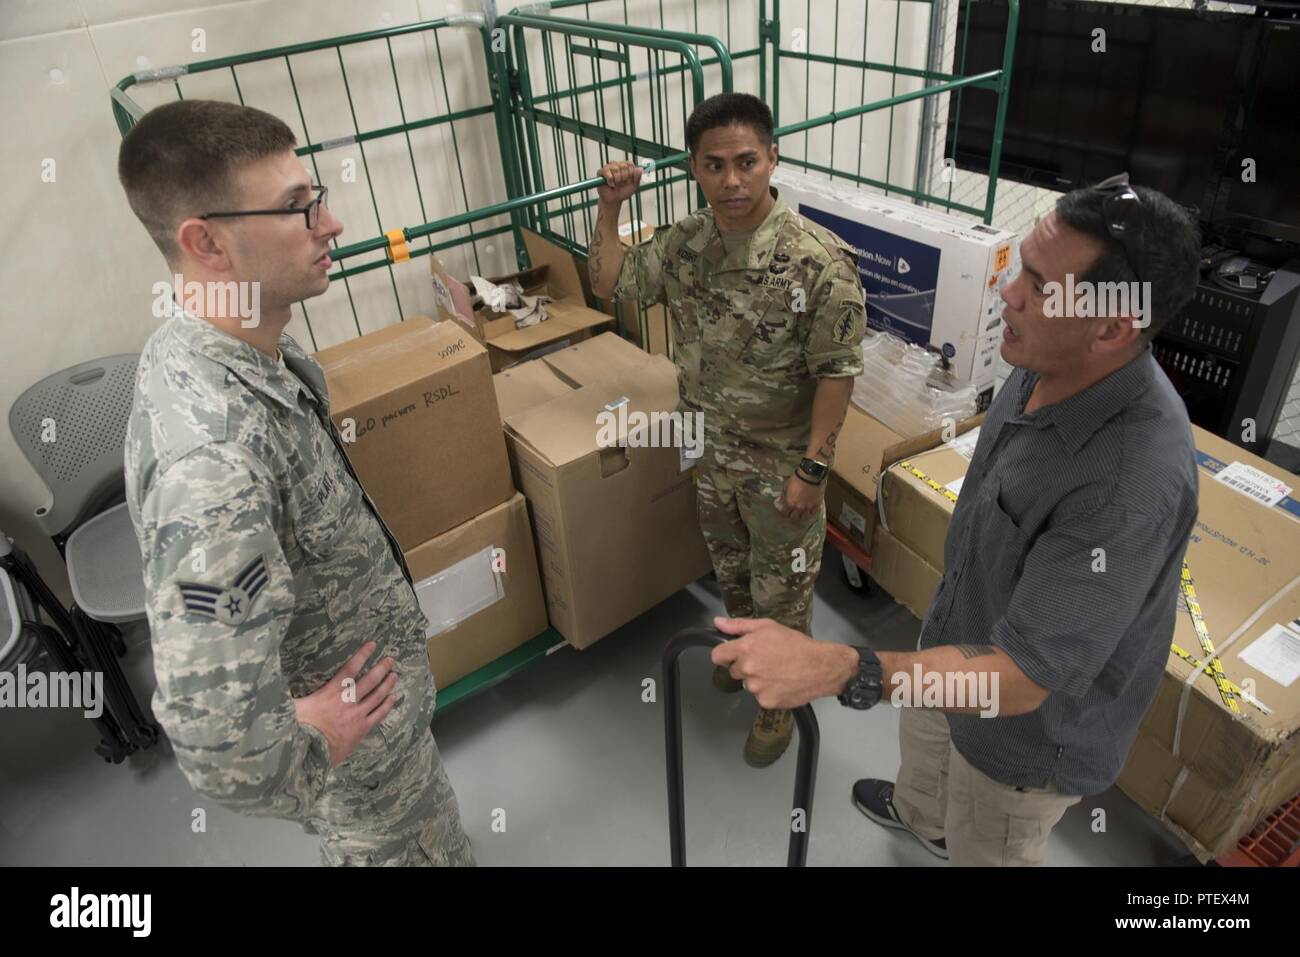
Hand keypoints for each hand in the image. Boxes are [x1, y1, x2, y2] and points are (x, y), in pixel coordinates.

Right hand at [293, 641, 397, 767]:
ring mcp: (357, 715)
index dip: (362, 655)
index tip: (372, 644)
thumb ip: (294, 694)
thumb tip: (279, 681)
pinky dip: (387, 705)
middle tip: (391, 659)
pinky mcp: (362, 729)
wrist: (309, 753)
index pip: (350, 668)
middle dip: (381, 668)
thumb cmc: (298, 729)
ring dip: (388, 684)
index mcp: (330, 692)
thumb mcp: (293, 706)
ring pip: (377, 696)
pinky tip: (393, 698)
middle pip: (370, 680)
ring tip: (395, 675)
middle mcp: (347, 701)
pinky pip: (379, 715)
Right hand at [596, 160, 643, 205]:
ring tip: (616, 184)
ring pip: (615, 168)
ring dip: (617, 179)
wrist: (614, 200)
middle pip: (623, 165)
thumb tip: (640, 169)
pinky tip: (611, 184)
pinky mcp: (601, 172)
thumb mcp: (634, 186)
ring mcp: (609, 167)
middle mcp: (617, 165)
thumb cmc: (623, 192)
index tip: (629, 181)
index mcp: (625, 166)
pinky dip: (610, 179)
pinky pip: (606, 171)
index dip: (630, 173)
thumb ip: (638, 177)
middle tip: (622, 183)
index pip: (630, 164)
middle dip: (624, 178)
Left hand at [710, 616, 857, 709]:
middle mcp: (747, 669)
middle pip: (734, 671)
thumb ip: (739, 625)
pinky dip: (769, 692)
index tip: (733, 655)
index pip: (717, 656)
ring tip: (777, 672)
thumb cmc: (795, 644)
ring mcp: (756, 687)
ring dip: (758, 680)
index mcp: (745, 648)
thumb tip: (717, 622)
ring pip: (748, 684)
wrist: (820, 666)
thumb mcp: (767, 626)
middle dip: (745, 666)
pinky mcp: (765, 701)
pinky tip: (782, 683)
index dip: (725, 655)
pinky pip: (760, 697)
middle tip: (766, 660)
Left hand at [775, 471, 822, 521]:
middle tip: (792, 512)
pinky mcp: (816, 504)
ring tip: (801, 512)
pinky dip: (811, 512)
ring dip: (802, 515)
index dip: (784, 512)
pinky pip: (813, 512)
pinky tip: (810, 510)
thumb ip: (784, 496)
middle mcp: (798, 507)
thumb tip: (781, 501)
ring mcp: (808, 507)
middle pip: (794, 517)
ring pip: (804, 517)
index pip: (785, 513)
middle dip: (792, 515)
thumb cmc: (796, 479)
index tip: (785, 510)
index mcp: (790, 503)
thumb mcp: (786, 486)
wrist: (809, 475)